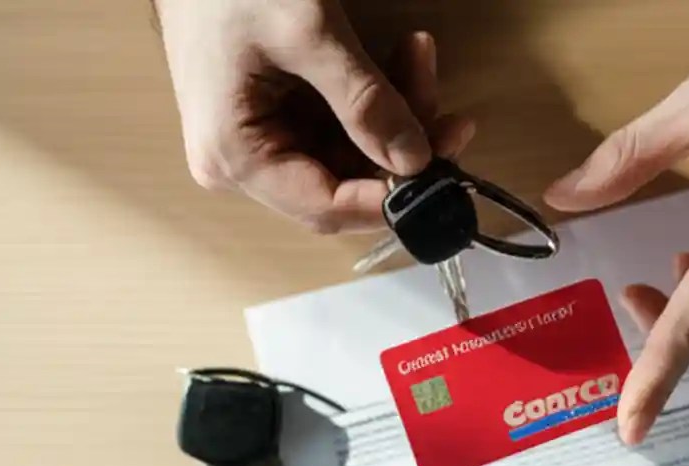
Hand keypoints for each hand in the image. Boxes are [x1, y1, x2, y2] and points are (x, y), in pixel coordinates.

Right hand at [155, 0, 473, 232]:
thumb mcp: (308, 35)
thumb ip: (365, 102)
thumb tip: (416, 160)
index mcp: (236, 157)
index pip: (327, 208)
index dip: (391, 199)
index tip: (445, 172)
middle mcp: (242, 163)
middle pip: (345, 181)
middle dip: (402, 147)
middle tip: (452, 114)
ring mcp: (258, 139)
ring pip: (351, 151)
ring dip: (397, 112)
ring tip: (420, 55)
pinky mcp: (275, 114)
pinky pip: (338, 123)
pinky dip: (375, 96)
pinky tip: (403, 57)